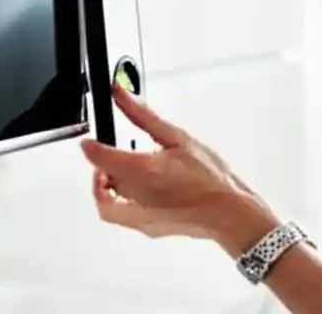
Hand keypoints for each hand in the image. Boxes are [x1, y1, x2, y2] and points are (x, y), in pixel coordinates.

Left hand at [80, 82, 279, 255]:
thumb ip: (143, 116)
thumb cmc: (212, 179)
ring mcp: (140, 215)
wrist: (232, 214)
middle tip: (108, 151)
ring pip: (107, 199)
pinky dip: (117, 201)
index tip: (89, 141)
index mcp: (142, 170)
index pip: (98, 157)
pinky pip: (120, 215)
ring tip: (119, 171)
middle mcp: (136, 194)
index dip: (90, 146)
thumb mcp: (177, 138)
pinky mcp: (146, 227)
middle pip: (102, 178)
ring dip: (107, 183)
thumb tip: (121, 95)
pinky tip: (133, 190)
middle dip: (101, 164)